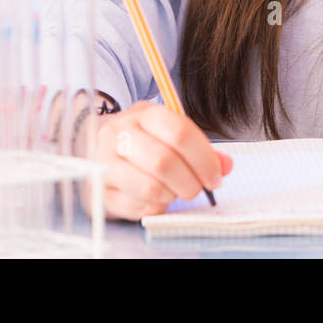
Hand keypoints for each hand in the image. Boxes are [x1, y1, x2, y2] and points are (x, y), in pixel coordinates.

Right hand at [91, 101, 232, 220]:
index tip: (214, 177)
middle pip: (164, 161)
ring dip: (171, 196)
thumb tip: (225, 166)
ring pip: (150, 187)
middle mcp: (119, 133)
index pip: (179, 132)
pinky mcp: (99, 190)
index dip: (203, 159)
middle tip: (195, 189)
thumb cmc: (142, 145)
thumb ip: (199, 149)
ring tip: (172, 193)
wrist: (98, 152)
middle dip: (189, 182)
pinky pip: (136, 207)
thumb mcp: (169, 136)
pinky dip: (153, 208)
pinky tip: (154, 200)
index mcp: (143, 114)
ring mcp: (104, 162)